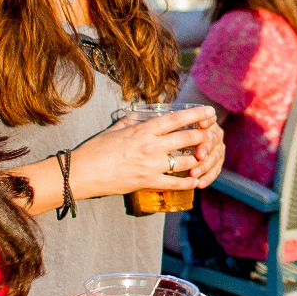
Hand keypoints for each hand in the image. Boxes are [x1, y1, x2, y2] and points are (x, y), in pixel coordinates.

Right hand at [68, 107, 220, 199]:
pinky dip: (188, 182)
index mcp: (143, 130)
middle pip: (186, 139)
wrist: (82, 172)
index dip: (195, 115)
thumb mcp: (114, 129)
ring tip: (206, 156)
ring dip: (199, 159)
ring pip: (186, 162)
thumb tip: (137, 115)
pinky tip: (196, 180)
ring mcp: (151, 166)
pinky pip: (175, 183)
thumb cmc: (95, 149)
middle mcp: (151, 147)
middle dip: (203, 136)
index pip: (176, 119)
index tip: (208, 112)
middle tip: (213, 134)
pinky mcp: (148, 183)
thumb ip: (130, 121)